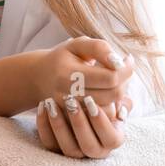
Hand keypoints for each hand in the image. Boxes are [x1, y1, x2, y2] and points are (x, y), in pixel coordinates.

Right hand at [32, 36, 133, 158]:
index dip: (126, 69)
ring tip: (112, 81)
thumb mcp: (77, 45)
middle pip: (113, 94)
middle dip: (124, 81)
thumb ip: (99, 48)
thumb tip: (119, 62)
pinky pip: (102, 117)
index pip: (110, 77)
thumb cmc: (62, 58)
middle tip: (121, 70)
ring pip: (110, 108)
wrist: (37, 77)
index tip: (127, 59)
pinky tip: (106, 92)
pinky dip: (110, 105)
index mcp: (67, 74)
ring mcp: (69, 111)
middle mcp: (67, 95)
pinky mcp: (73, 120)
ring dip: (118, 94)